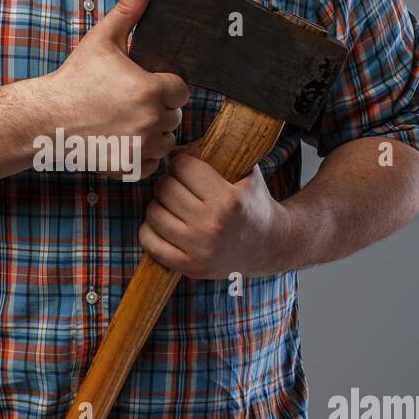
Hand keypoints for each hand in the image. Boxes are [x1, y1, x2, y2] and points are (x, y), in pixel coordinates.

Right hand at [47, 0, 189, 179]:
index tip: (144, 83)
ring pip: (167, 139)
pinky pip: (154, 162)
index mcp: (150, 90)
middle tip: (130, 101)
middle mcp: (150, 121)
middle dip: (159, 107)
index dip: (165, 85)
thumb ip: (129, 10)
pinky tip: (122, 140)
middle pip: (175, 114)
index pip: (182, 90)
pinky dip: (143, 155)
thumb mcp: (101, 40)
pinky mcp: (131, 168)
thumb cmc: (74, 79)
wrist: (46, 120)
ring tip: (126, 120)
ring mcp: (141, 148)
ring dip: (153, 131)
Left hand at [137, 144, 294, 278]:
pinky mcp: (189, 267)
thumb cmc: (252, 203)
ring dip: (158, 204)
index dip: (181, 162)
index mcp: (228, 199)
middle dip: (169, 182)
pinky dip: (150, 229)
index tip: (187, 168)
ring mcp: (199, 249)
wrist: (268, 246)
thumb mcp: (245, 173)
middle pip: (165, 188)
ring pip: (153, 213)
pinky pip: (149, 242)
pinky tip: (164, 223)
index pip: (182, 166)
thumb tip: (171, 151)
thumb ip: (214, 154)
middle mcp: (212, 225)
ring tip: (172, 204)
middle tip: (178, 186)